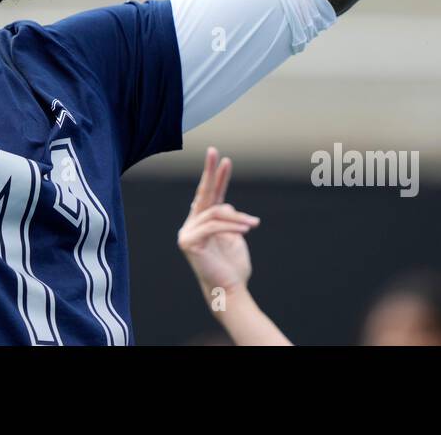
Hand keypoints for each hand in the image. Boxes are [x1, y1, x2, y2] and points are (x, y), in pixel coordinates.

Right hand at [177, 147, 260, 302]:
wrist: (231, 289)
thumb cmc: (233, 266)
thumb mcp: (235, 235)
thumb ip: (230, 218)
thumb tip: (226, 206)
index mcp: (203, 222)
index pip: (211, 195)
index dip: (218, 177)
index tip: (225, 160)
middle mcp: (192, 224)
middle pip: (203, 194)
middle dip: (209, 171)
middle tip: (213, 150)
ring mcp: (187, 233)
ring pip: (214, 213)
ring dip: (237, 218)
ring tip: (253, 224)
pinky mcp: (188, 242)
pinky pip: (212, 226)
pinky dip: (230, 226)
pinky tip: (246, 229)